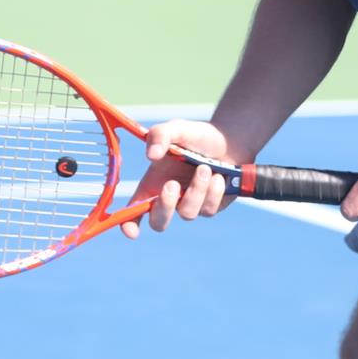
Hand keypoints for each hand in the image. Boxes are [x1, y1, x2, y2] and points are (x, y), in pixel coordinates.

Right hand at [119, 119, 237, 238]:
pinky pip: (208, 210)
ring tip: (204, 168)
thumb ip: (160, 135)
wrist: (228, 140)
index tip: (131, 231)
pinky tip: (218, 176)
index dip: (129, 224)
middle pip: (158, 223)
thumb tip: (151, 155)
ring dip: (196, 190)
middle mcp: (169, 199)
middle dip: (165, 207)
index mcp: (152, 184)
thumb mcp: (176, 128)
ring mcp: (190, 205)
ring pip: (187, 214)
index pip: (134, 211)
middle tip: (173, 184)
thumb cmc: (196, 136)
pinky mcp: (210, 207)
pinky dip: (213, 191)